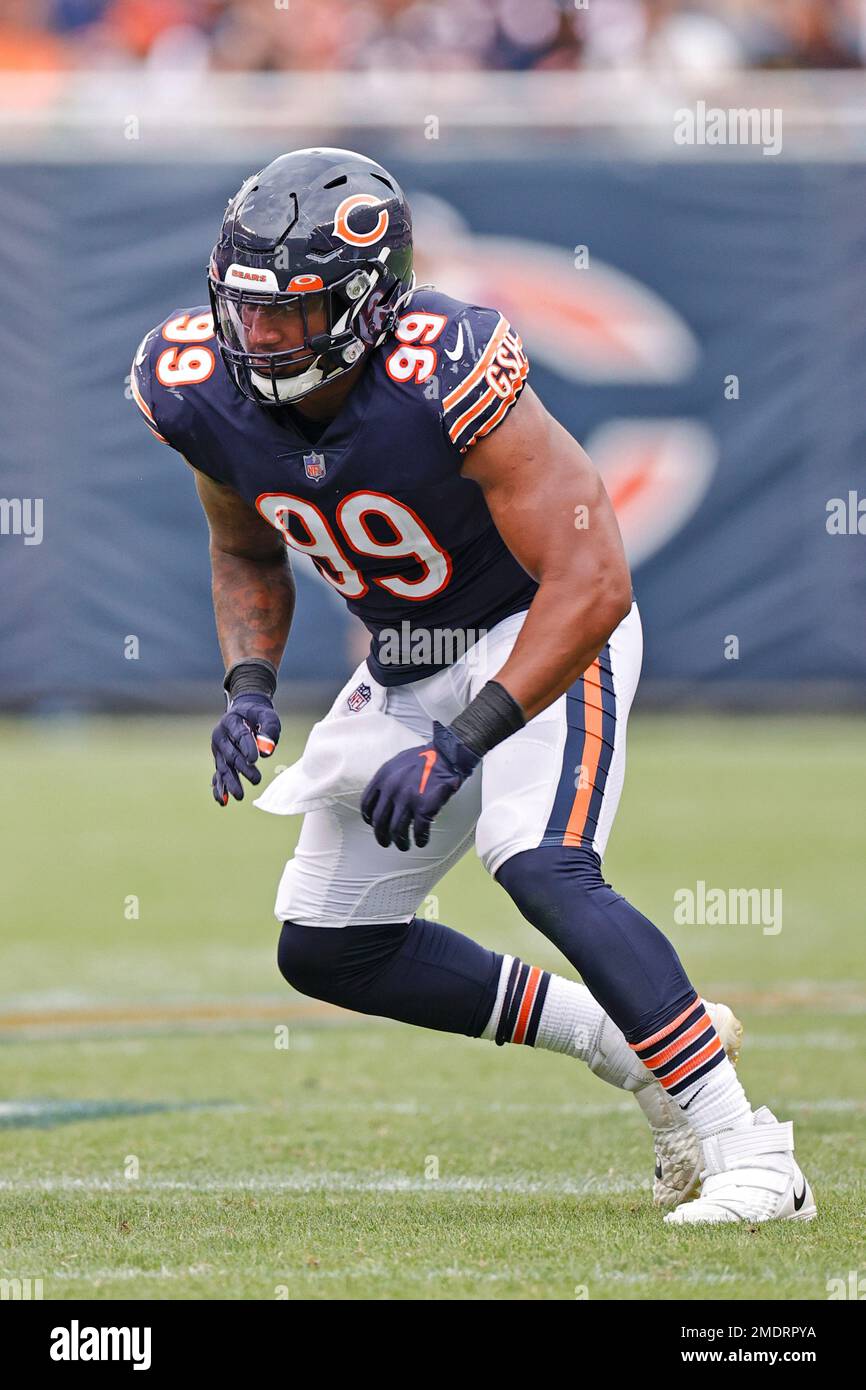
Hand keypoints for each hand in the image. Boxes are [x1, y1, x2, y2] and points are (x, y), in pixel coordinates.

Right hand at [212, 693, 280, 804]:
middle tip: (257, 780)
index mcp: (230, 721)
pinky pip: (218, 775)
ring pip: (223, 768)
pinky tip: (223, 801)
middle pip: (230, 754)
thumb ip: (269, 729)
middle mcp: (220, 735)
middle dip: (243, 768)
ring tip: (240, 796)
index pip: (239, 734)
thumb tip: (266, 750)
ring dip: (231, 782)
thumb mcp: (267, 716)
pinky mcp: (219, 760)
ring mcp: (218, 749)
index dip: (247, 746)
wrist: (244, 714)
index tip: (255, 759)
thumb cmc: (258, 716)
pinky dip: (220, 788)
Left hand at [361, 721, 479, 850]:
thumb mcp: (397, 763)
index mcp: (383, 778)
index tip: (372, 824)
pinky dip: (420, 839)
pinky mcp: (424, 807)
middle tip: (386, 842)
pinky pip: (419, 830)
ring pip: (397, 830)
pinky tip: (422, 841)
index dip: (369, 818)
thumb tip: (383, 798)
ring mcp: (407, 799)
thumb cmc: (425, 758)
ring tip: (404, 846)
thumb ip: (388, 780)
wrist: (447, 755)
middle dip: (382, 836)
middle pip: (380, 822)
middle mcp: (391, 790)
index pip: (367, 804)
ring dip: (400, 842)